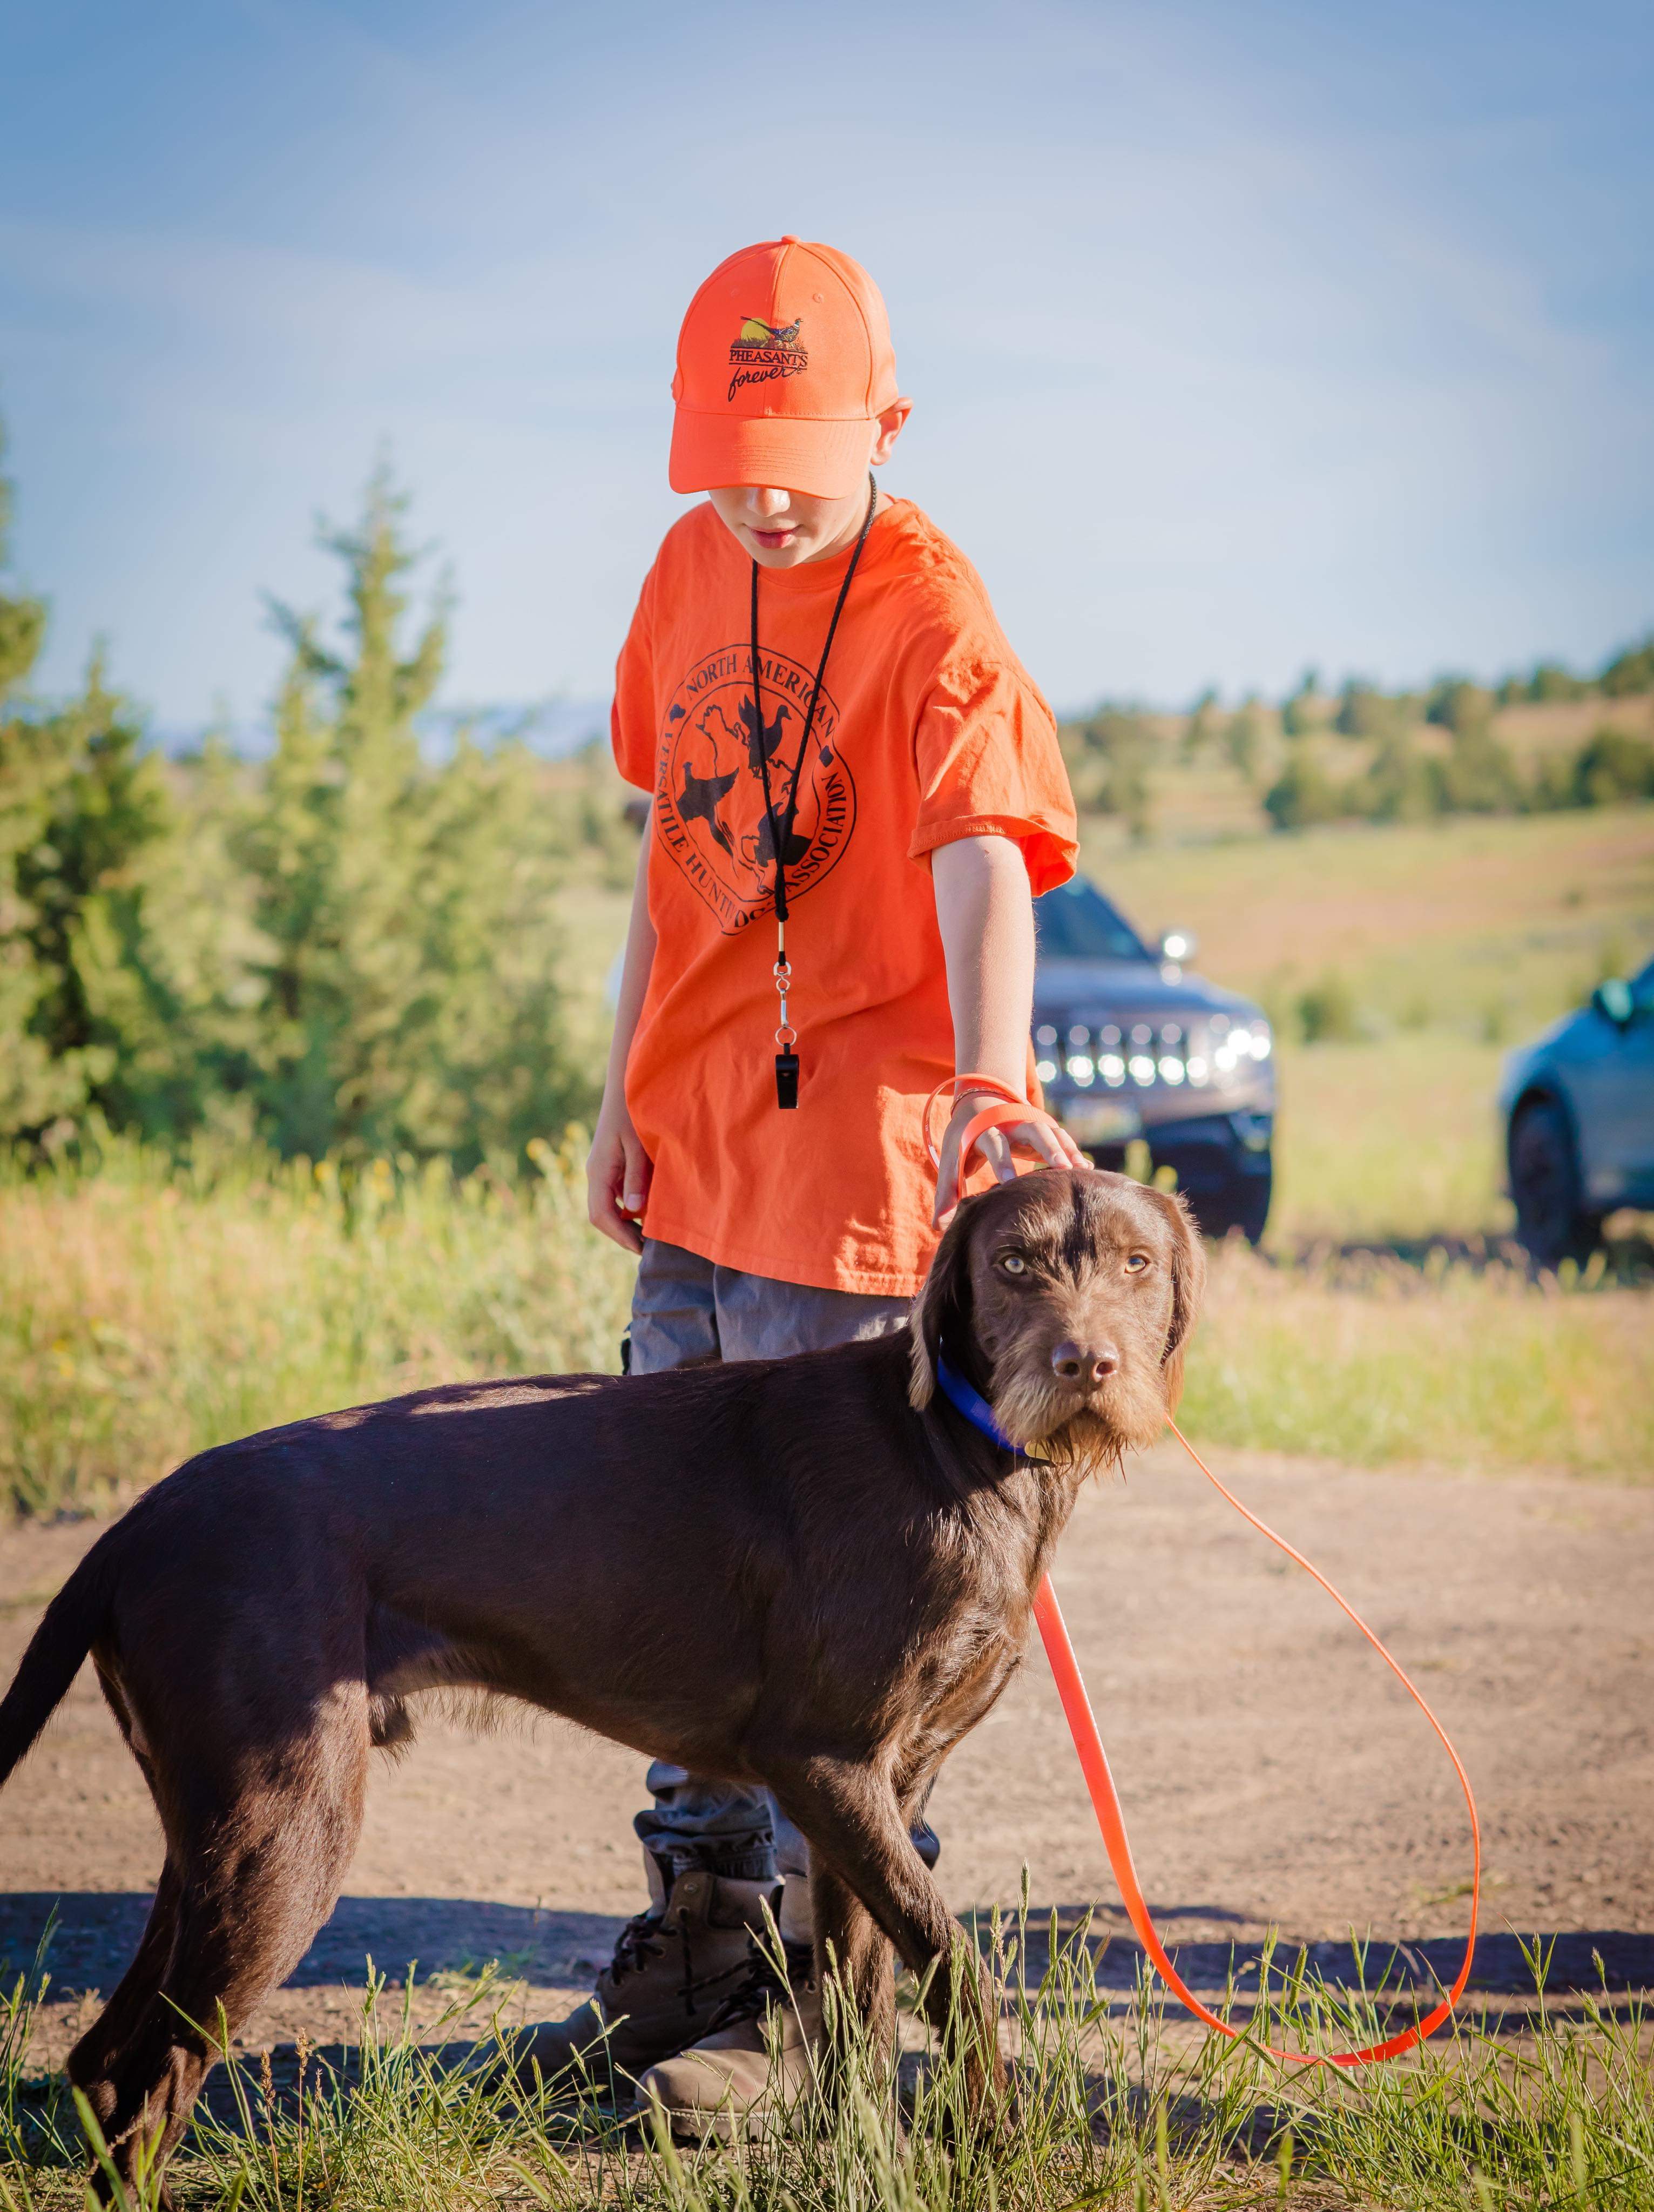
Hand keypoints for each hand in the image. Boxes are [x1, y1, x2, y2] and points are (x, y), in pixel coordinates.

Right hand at [587, 1091, 652, 1254]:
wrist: (624, 1087)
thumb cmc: (633, 1112)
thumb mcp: (637, 1145)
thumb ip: (635, 1177)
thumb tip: (633, 1210)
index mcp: (598, 1171)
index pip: (601, 1215)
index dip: (620, 1236)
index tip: (642, 1248)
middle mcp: (595, 1174)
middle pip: (602, 1215)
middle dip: (622, 1234)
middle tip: (649, 1248)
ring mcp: (601, 1170)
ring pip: (609, 1206)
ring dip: (626, 1222)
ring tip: (651, 1235)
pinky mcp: (610, 1166)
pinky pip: (616, 1194)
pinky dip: (629, 1208)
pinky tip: (648, 1211)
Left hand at [933, 1088, 1086, 1224]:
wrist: (979, 1103)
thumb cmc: (963, 1140)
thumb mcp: (951, 1161)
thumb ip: (946, 1194)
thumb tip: (939, 1228)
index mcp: (984, 1130)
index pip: (994, 1144)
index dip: (1001, 1161)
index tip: (1009, 1182)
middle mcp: (1011, 1122)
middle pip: (1032, 1130)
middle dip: (1048, 1147)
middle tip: (1062, 1169)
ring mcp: (1030, 1123)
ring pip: (1052, 1132)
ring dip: (1067, 1150)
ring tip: (1081, 1172)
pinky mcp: (1043, 1129)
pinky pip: (1061, 1137)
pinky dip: (1073, 1151)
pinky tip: (1086, 1170)